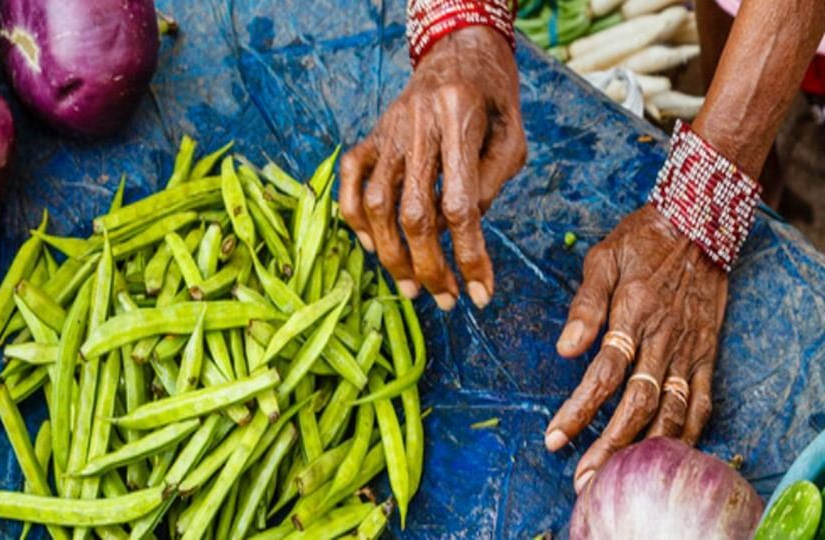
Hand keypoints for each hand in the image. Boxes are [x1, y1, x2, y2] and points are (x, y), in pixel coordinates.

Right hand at [339, 26, 525, 309]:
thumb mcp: (513, 137)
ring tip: (412, 287)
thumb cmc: (494, 97)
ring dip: (390, 254)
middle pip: (413, 213)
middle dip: (429, 267)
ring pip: (374, 205)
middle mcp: (416, 125)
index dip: (469, 256)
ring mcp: (386, 131)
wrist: (459, 49)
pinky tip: (372, 246)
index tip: (481, 293)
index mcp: (459, 120)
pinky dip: (354, 219)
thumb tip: (462, 233)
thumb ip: (490, 183)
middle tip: (446, 300)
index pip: (459, 205)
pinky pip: (349, 180)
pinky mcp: (369, 135)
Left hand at [544, 205, 728, 492]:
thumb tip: (563, 350)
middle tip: (582, 478)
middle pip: (636, 404)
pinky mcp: (707, 352)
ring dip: (643, 447)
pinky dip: (688, 432)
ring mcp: (689, 349)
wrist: (700, 222)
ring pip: (670, 411)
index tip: (554, 438)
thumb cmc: (642, 239)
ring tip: (615, 475)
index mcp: (633, 315)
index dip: (578, 410)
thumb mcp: (603, 259)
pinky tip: (667, 453)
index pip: (603, 374)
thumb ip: (584, 306)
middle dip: (607, 445)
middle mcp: (663, 339)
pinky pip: (702, 401)